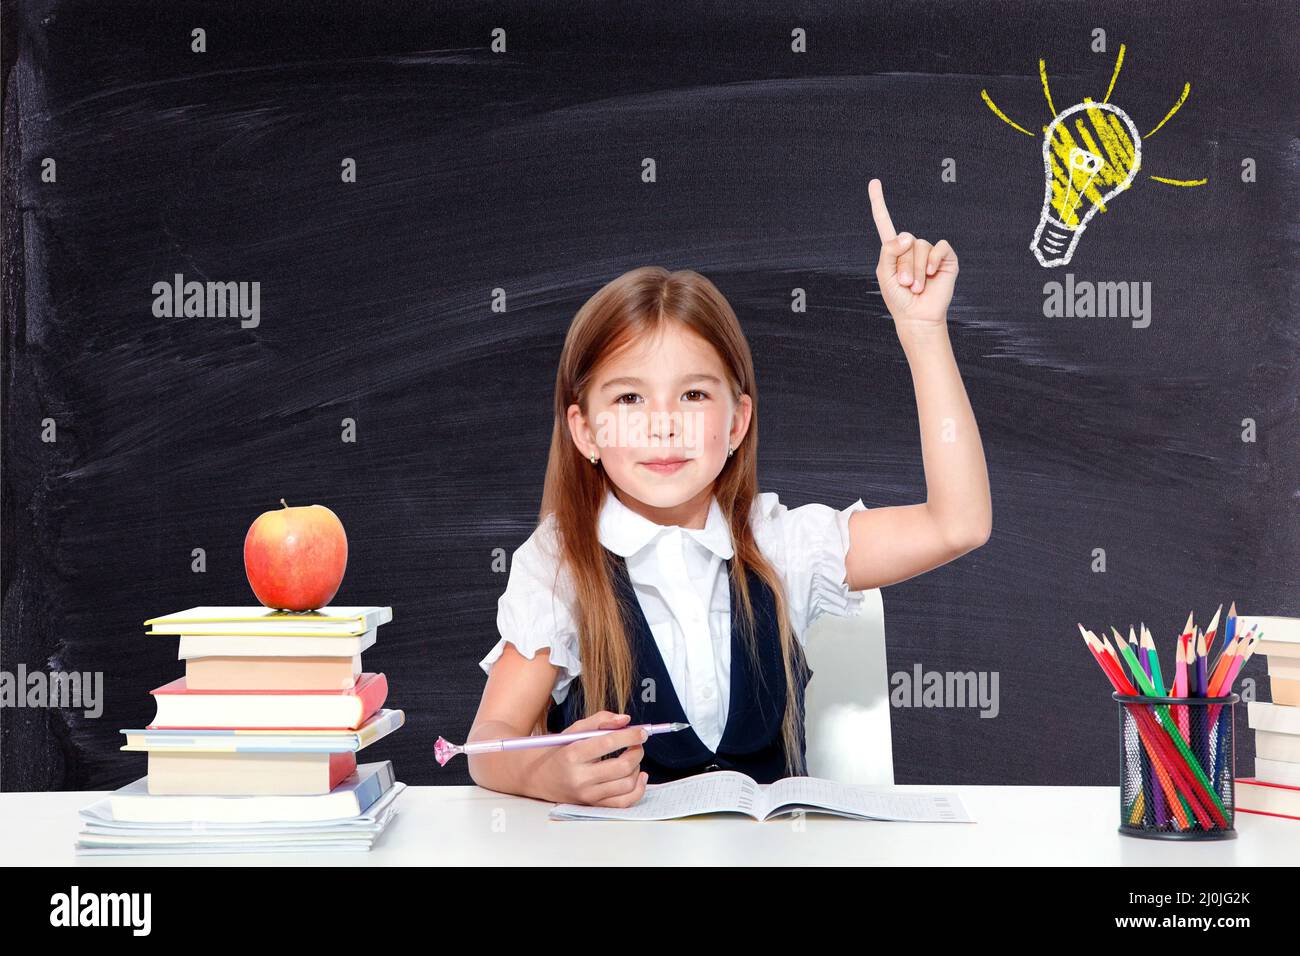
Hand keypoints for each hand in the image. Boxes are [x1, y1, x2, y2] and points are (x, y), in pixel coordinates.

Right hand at [533, 711, 648, 806]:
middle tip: (637, 743)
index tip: (642, 731)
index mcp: (573, 754)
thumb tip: (626, 720)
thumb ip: (600, 721)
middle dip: (637, 751)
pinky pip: (623, 802)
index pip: (609, 743)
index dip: (630, 736)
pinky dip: (638, 790)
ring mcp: (587, 795)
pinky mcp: (593, 805)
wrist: (537, 777)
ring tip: (632, 757)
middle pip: (622, 766)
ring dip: (637, 768)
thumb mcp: (573, 730)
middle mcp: (580, 778)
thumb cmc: (557, 751)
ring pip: (627, 784)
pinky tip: (639, 776)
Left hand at [869, 178, 957, 330]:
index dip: (879, 203)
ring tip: (916, 287)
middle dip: (903, 266)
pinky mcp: (946, 257)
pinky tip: (932, 274)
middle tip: (905, 285)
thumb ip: (889, 251)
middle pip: (904, 241)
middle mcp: (911, 247)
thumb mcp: (885, 274)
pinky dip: (934, 261)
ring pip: (920, 246)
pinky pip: (939, 248)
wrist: (918, 316)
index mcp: (894, 250)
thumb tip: (908, 235)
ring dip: (916, 270)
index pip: (885, 222)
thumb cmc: (899, 298)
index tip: (874, 182)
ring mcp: (930, 251)